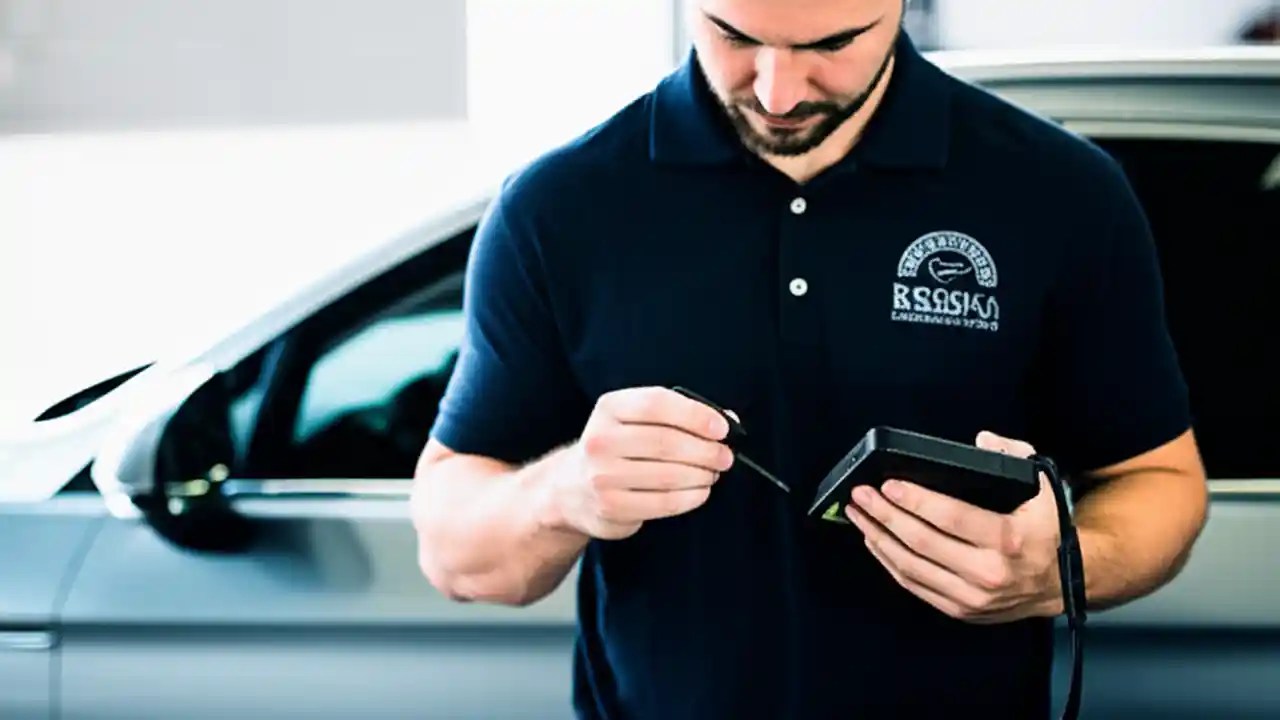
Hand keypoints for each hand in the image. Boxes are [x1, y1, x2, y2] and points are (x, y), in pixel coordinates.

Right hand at [553, 386, 734, 539]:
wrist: (571, 488)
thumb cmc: (616, 448)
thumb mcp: (634, 419)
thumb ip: (677, 415)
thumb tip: (727, 420)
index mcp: (609, 408)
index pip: (656, 404)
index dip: (695, 415)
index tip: (721, 427)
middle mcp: (600, 440)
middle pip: (666, 442)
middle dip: (706, 450)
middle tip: (724, 456)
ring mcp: (602, 476)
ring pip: (669, 474)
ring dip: (702, 474)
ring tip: (712, 472)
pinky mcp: (612, 507)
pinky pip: (665, 502)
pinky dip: (692, 497)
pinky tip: (700, 491)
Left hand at [846, 431, 1063, 622]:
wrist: (1059, 585)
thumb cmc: (1043, 531)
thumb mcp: (1042, 487)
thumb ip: (1014, 455)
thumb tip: (982, 440)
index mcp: (1008, 539)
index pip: (951, 517)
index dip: (915, 500)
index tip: (888, 484)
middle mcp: (988, 572)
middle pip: (922, 541)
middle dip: (885, 515)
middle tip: (861, 494)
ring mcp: (971, 596)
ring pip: (910, 566)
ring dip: (878, 537)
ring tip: (859, 514)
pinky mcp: (958, 610)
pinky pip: (913, 585)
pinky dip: (888, 561)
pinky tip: (874, 540)